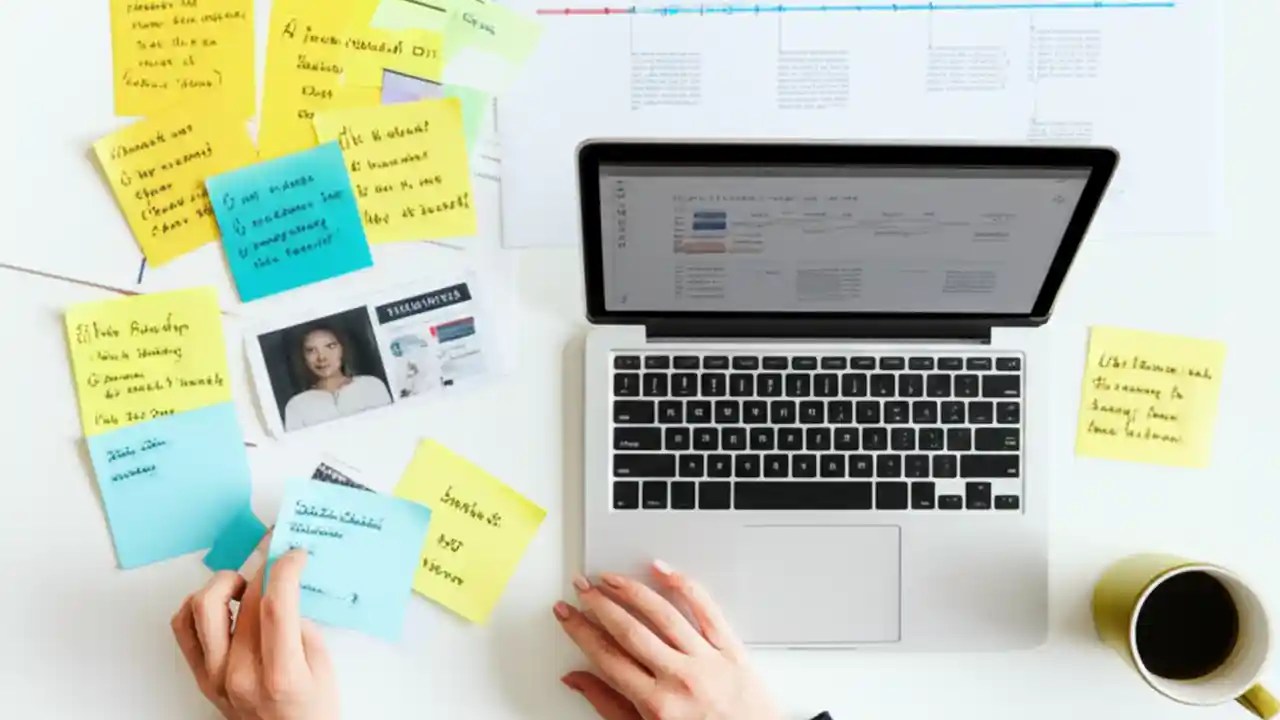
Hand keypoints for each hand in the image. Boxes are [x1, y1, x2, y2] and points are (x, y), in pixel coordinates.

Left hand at [171, 549, 338, 719]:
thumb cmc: (312, 711)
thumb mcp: (323, 668)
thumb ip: (302, 628)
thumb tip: (283, 590)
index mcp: (281, 675)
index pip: (275, 606)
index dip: (284, 570)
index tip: (294, 555)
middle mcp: (240, 675)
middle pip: (246, 601)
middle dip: (265, 569)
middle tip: (278, 561)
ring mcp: (215, 676)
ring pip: (202, 606)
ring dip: (226, 584)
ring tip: (247, 588)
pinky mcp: (200, 677)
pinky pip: (183, 627)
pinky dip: (197, 605)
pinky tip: (223, 604)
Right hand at [554, 560, 781, 719]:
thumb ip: (610, 706)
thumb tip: (578, 679)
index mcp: (656, 705)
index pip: (606, 656)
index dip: (580, 630)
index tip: (566, 613)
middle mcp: (680, 679)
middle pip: (629, 630)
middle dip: (599, 604)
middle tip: (581, 587)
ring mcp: (707, 661)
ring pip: (663, 614)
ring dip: (632, 591)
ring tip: (611, 578)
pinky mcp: (732, 650)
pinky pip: (707, 610)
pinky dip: (683, 586)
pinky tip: (663, 571)